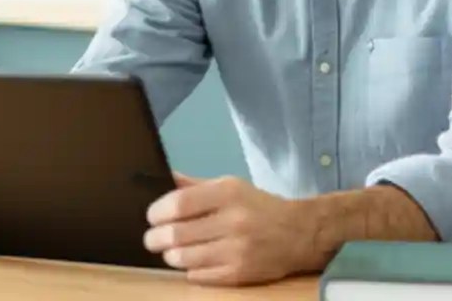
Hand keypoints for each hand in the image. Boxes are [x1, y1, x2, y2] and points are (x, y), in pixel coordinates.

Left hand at [144, 174, 314, 285]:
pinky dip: (189, 270)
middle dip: (156, 238)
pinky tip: (192, 262)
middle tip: (153, 238)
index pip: (179, 203)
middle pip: (177, 234)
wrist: (299, 233)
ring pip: (184, 258)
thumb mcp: (230, 186)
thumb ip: (194, 186)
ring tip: (171, 251)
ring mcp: (237, 250)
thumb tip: (162, 176)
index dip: (157, 212)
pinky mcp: (239, 274)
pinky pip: (198, 276)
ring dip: (170, 255)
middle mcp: (233, 221)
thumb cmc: (258, 207)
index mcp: (228, 193)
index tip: (151, 217)